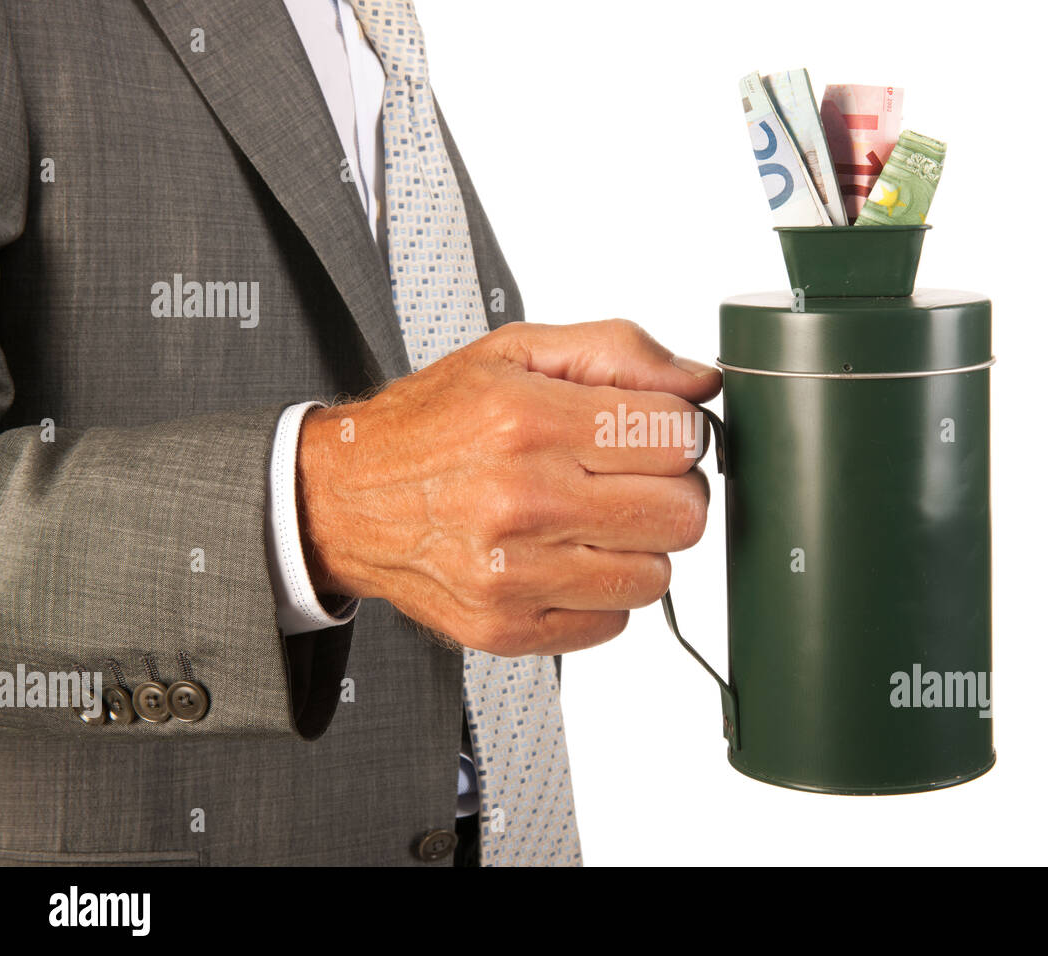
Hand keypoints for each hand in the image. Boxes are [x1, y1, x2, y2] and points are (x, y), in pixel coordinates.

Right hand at [297, 319, 720, 655]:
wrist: (345, 498)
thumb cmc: (435, 423)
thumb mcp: (518, 353)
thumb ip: (619, 352)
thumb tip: (702, 381)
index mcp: (530, 421)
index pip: (678, 436)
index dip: (678, 431)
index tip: (651, 433)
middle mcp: (522, 501)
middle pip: (682, 512)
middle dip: (672, 489)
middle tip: (628, 477)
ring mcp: (513, 575)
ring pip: (657, 575)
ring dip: (638, 546)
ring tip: (593, 519)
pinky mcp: (505, 628)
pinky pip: (614, 622)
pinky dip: (601, 592)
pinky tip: (564, 557)